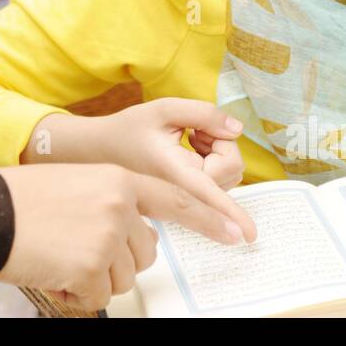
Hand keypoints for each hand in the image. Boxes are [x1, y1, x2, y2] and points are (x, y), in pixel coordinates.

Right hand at [0, 162, 247, 309]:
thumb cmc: (23, 201)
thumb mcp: (78, 184)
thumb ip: (112, 201)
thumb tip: (136, 233)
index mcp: (119, 180)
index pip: (176, 201)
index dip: (209, 219)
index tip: (236, 232)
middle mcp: (120, 205)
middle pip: (144, 253)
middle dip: (115, 261)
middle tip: (76, 249)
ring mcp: (108, 236)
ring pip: (122, 278)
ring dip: (92, 278)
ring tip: (60, 256)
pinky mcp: (92, 265)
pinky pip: (96, 296)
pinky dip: (75, 293)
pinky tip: (53, 271)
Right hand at [21, 100, 253, 237]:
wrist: (97, 152)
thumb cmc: (126, 131)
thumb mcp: (162, 110)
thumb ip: (202, 114)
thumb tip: (235, 129)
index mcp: (174, 173)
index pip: (209, 195)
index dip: (231, 214)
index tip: (248, 235)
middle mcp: (181, 191)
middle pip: (229, 170)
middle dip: (221, 144)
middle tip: (194, 131)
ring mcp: (186, 197)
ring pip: (224, 177)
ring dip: (215, 153)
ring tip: (186, 139)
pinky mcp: (187, 197)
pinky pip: (213, 181)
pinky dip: (209, 160)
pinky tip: (186, 149)